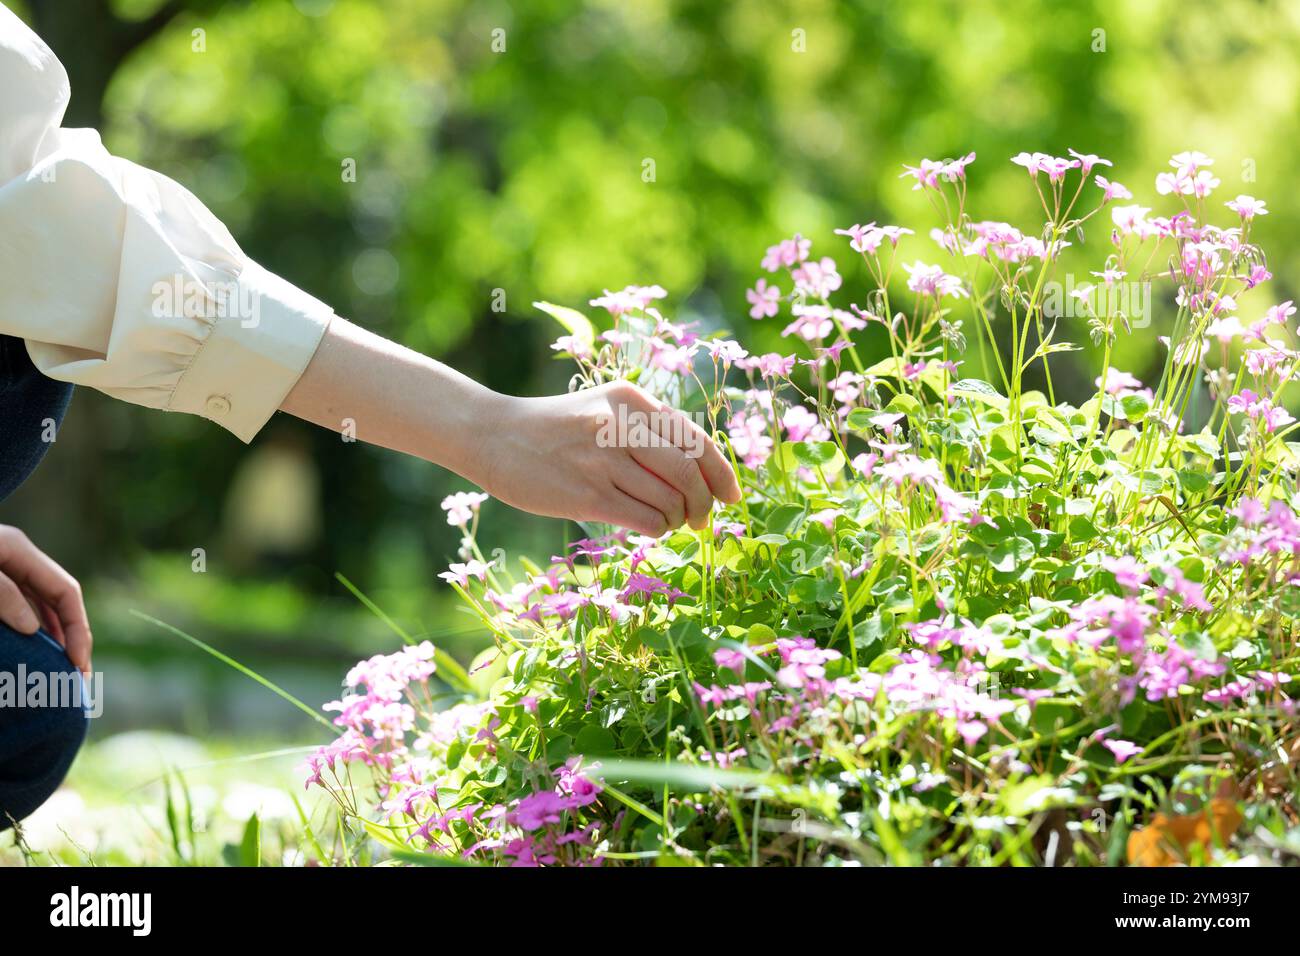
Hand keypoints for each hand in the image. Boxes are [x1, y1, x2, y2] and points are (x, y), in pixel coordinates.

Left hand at [0, 526, 91, 673]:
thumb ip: (4, 596)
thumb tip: (32, 628)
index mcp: (19, 550)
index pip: (66, 591)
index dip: (77, 627)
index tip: (77, 662)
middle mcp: (17, 559)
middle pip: (58, 599)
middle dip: (73, 636)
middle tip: (78, 674)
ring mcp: (3, 570)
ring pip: (40, 605)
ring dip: (54, 636)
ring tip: (62, 668)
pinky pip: (19, 607)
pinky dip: (32, 630)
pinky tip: (35, 649)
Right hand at [476, 381, 742, 535]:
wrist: (490, 435)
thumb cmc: (553, 429)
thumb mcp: (603, 408)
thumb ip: (647, 429)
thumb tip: (703, 473)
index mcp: (631, 398)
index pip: (696, 439)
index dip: (722, 473)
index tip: (732, 497)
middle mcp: (620, 424)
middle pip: (690, 472)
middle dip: (704, 504)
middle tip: (700, 520)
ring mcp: (603, 459)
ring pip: (671, 501)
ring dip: (677, 520)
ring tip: (665, 521)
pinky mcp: (587, 494)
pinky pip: (647, 520)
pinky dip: (658, 529)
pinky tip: (647, 527)